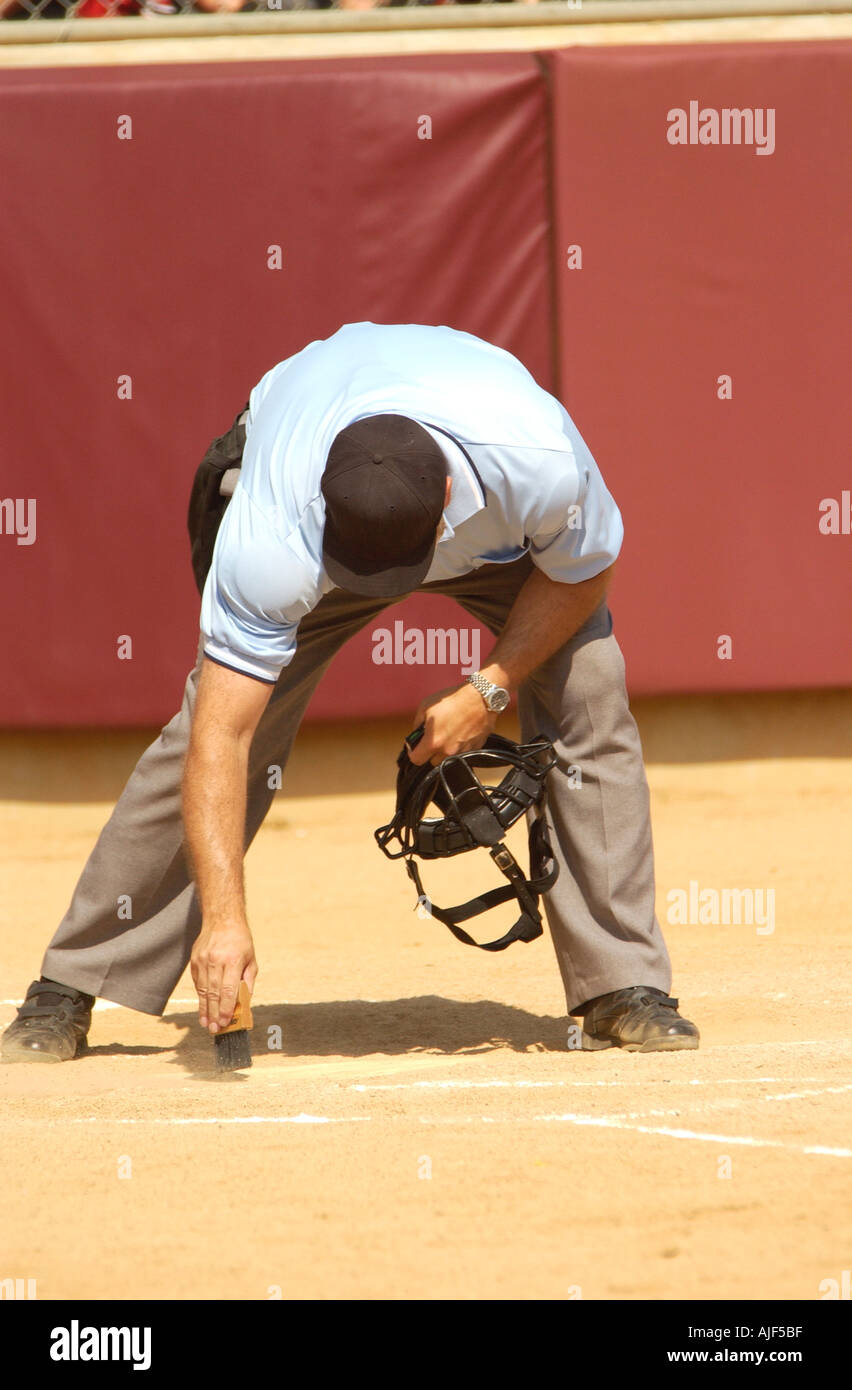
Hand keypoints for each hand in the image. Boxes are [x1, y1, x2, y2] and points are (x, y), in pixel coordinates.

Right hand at [190, 919, 257, 1035]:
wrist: (221, 919)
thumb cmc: (240, 941)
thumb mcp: (251, 958)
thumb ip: (248, 980)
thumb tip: (244, 1001)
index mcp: (233, 960)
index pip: (228, 989)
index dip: (227, 1008)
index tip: (226, 1022)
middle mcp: (216, 961)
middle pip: (214, 993)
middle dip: (215, 1013)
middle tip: (215, 1029)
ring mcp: (203, 961)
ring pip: (203, 990)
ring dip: (205, 1009)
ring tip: (207, 1024)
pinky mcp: (195, 961)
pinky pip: (198, 983)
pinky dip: (201, 997)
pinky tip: (203, 1008)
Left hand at [408, 683, 496, 765]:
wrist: (480, 697)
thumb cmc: (453, 700)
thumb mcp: (426, 706)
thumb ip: (417, 723)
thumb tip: (416, 733)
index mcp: (433, 742)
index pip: (416, 760)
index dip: (413, 753)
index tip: (415, 747)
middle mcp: (448, 750)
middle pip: (433, 761)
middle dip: (431, 751)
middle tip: (435, 736)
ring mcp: (463, 751)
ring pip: (448, 758)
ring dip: (446, 749)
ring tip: (449, 732)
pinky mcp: (475, 748)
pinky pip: (463, 752)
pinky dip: (460, 746)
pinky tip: (461, 732)